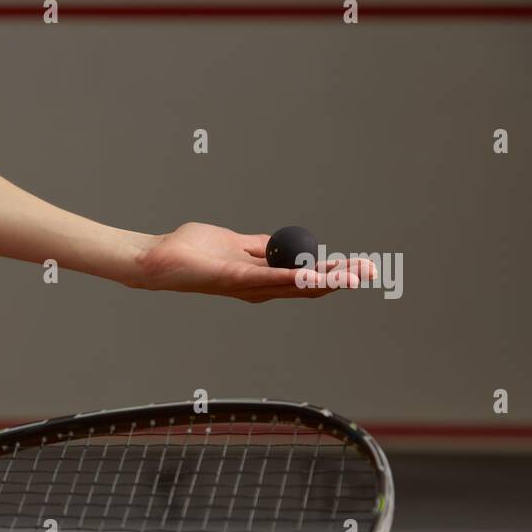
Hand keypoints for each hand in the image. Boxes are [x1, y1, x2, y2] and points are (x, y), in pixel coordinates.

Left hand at [135, 222, 375, 302]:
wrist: (159, 259)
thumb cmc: (190, 252)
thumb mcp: (232, 245)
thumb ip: (256, 247)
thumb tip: (277, 243)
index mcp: (260, 278)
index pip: (305, 278)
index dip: (334, 274)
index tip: (361, 266)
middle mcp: (257, 288)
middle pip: (308, 285)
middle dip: (342, 278)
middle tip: (371, 272)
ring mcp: (247, 285)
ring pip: (295, 284)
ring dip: (328, 279)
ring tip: (355, 274)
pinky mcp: (233, 278)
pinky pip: (269, 278)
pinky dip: (294, 276)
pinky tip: (316, 274)